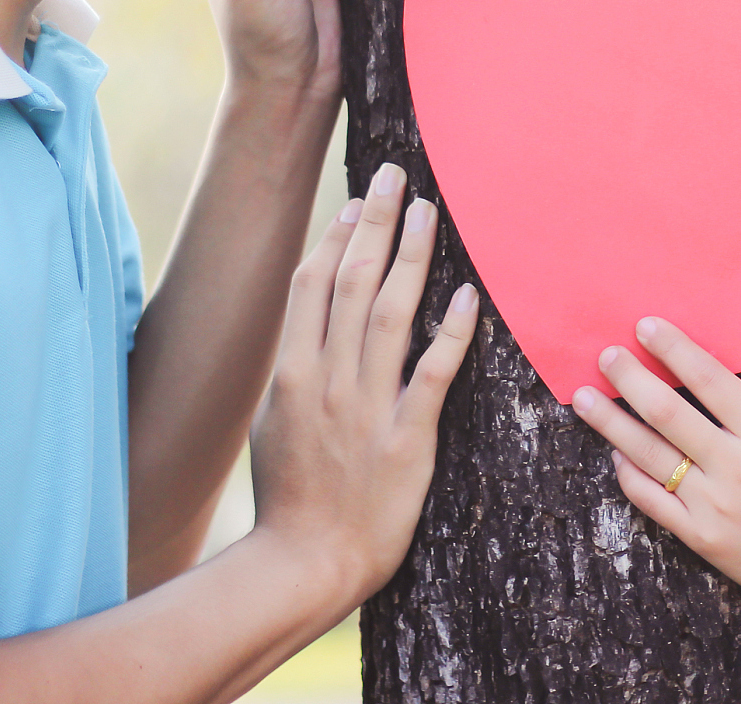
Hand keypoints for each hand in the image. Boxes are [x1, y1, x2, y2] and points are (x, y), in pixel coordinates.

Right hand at [247, 163, 480, 602]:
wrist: (305, 563)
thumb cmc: (290, 498)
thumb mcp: (272, 424)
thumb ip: (291, 372)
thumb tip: (305, 325)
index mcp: (290, 374)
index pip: (313, 286)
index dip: (336, 238)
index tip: (356, 202)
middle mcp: (327, 380)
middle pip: (353, 282)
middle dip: (375, 223)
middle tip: (395, 177)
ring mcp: (367, 407)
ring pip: (392, 314)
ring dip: (412, 257)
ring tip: (428, 212)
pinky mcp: (407, 439)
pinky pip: (433, 373)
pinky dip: (453, 331)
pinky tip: (469, 295)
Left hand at [571, 317, 740, 619]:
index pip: (709, 379)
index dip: (674, 349)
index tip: (646, 326)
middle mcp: (734, 466)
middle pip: (668, 412)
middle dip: (631, 378)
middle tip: (606, 354)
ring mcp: (711, 503)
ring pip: (649, 454)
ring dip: (612, 422)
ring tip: (584, 397)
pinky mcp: (698, 535)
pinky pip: (652, 500)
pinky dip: (628, 474)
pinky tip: (614, 451)